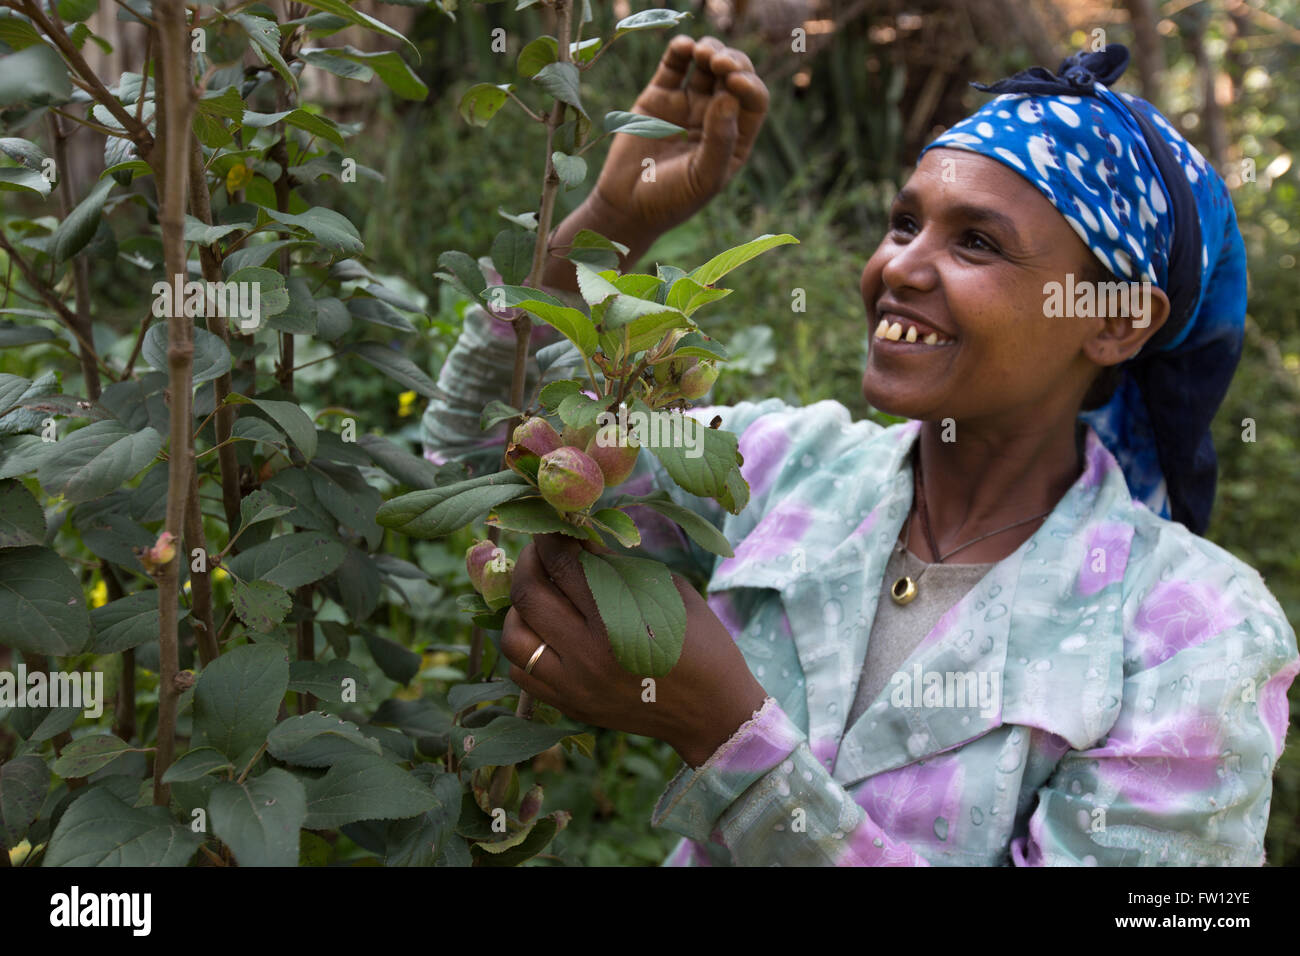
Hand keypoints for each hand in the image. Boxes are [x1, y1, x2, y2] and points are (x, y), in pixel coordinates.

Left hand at [500, 533, 767, 767]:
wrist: (712, 711)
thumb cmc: (700, 642)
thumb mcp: (666, 591)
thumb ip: (617, 566)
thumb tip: (577, 539)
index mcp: (617, 620)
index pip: (562, 565)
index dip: (549, 538)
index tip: (550, 526)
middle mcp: (587, 655)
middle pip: (528, 597)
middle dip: (528, 562)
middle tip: (539, 551)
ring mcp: (574, 686)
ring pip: (513, 638)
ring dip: (519, 608)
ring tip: (539, 594)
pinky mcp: (570, 706)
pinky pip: (521, 673)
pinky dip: (524, 646)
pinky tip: (542, 631)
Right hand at [589, 34, 769, 238]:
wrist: (625, 205)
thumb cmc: (670, 200)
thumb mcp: (703, 178)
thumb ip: (720, 140)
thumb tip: (729, 97)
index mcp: (734, 138)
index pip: (753, 102)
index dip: (749, 85)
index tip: (734, 81)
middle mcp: (715, 117)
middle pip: (734, 76)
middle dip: (731, 62)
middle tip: (718, 62)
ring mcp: (688, 104)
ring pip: (707, 65)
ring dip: (710, 50)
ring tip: (702, 53)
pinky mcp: (660, 95)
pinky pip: (675, 64)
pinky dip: (681, 50)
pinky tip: (684, 46)